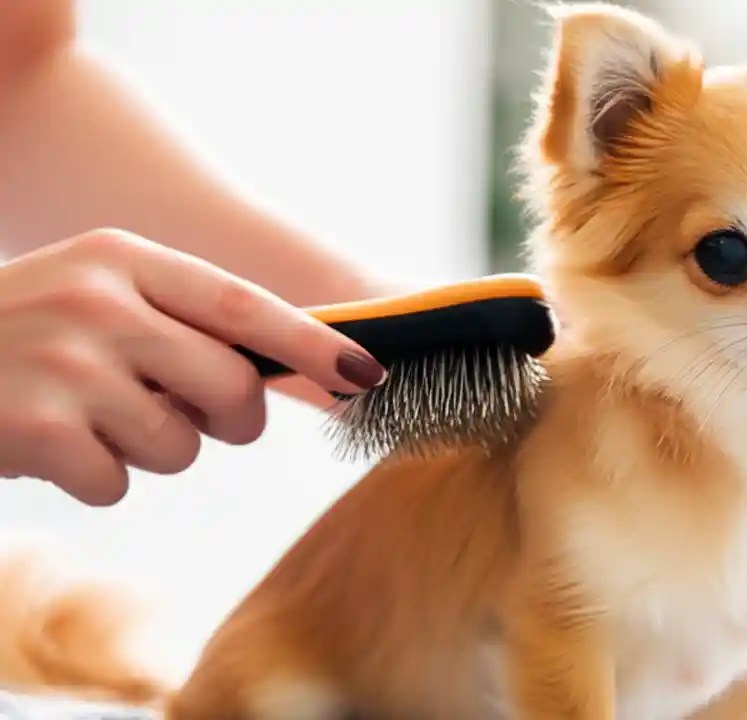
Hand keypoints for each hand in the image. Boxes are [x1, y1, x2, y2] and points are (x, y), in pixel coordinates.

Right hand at [0, 228, 385, 504]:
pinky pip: (119, 483)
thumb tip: (290, 371)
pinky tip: (48, 445)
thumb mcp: (96, 296)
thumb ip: (182, 321)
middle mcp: (99, 301)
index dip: (314, 348)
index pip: (247, 307)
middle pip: (232, 390)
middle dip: (227, 420)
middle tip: (177, 410)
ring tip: (85, 416)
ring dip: (149, 450)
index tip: (368, 375)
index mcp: (124, 258)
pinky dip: (94, 479)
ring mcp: (63, 364)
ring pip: (182, 447)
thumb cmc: (21, 337)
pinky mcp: (33, 429)